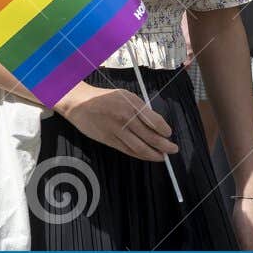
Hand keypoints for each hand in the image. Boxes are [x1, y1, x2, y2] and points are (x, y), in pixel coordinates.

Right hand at [56, 85, 177, 161]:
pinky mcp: (110, 141)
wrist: (79, 104)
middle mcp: (125, 118)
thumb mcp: (125, 95)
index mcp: (131, 104)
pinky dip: (140, 156)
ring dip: (154, 154)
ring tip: (163, 157)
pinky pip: (129, 151)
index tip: (169, 134)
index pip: (154, 121)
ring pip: (140, 148)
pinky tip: (147, 156)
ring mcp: (117, 131)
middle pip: (150, 137)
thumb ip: (140, 109)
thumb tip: (156, 124)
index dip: (164, 130)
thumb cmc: (103, 98)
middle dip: (165, 146)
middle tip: (173, 150)